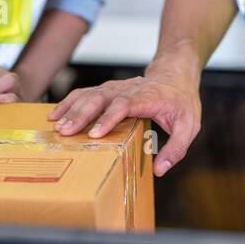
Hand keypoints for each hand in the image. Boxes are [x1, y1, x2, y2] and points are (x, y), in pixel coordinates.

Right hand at [48, 56, 200, 176]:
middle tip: (65, 132)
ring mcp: (116, 88)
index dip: (108, 118)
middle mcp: (128, 90)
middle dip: (81, 114)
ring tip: (55, 125)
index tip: (94, 134)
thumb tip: (159, 170)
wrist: (175, 74)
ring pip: (90, 94)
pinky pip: (85, 93)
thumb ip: (176, 148)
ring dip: (71, 108)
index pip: (125, 104)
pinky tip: (55, 114)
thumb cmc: (181, 101)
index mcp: (147, 98)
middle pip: (100, 97)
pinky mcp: (108, 89)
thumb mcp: (189, 126)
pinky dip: (69, 102)